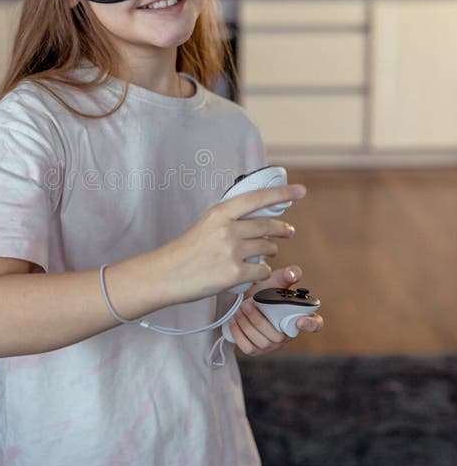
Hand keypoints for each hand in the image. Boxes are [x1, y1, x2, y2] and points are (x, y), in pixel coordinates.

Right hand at [163, 183, 305, 302]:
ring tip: (266, 253)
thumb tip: (258, 219)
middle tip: (287, 231)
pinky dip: (261, 272)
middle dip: (282, 229)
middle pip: (267, 226)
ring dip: (271, 251)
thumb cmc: (184, 251)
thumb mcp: (205, 225)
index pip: (256, 198)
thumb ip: (230, 220)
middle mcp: (228, 230)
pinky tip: (253, 273)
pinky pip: (262, 271)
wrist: (165, 275)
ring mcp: (232, 252)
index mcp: (219, 213)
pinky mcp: (234, 274)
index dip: (281, 193)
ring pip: (268, 249)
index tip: (299, 191)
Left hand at [225, 264, 323, 355]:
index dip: (310, 325)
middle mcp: (288, 334)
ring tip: (239, 309)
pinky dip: (239, 334)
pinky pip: (249, 348)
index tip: (300, 320)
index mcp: (299, 317)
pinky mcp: (257, 350)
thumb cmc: (265, 291)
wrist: (246, 299)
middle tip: (248, 304)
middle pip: (278, 337)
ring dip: (247, 325)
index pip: (315, 324)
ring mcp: (273, 345)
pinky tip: (234, 320)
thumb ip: (287, 273)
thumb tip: (294, 274)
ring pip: (262, 343)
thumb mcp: (276, 279)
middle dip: (260, 320)